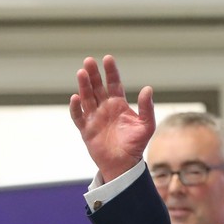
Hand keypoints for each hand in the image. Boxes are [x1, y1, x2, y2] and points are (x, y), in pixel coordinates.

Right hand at [69, 55, 156, 183]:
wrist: (124, 164)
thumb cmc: (136, 145)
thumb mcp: (146, 126)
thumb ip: (147, 108)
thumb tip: (148, 88)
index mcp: (119, 104)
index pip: (114, 83)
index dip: (111, 71)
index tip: (108, 59)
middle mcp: (105, 108)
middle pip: (97, 87)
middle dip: (93, 74)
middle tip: (89, 61)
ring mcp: (94, 117)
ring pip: (87, 98)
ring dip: (83, 86)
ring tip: (82, 73)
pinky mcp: (86, 129)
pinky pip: (78, 116)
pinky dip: (76, 108)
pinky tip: (75, 98)